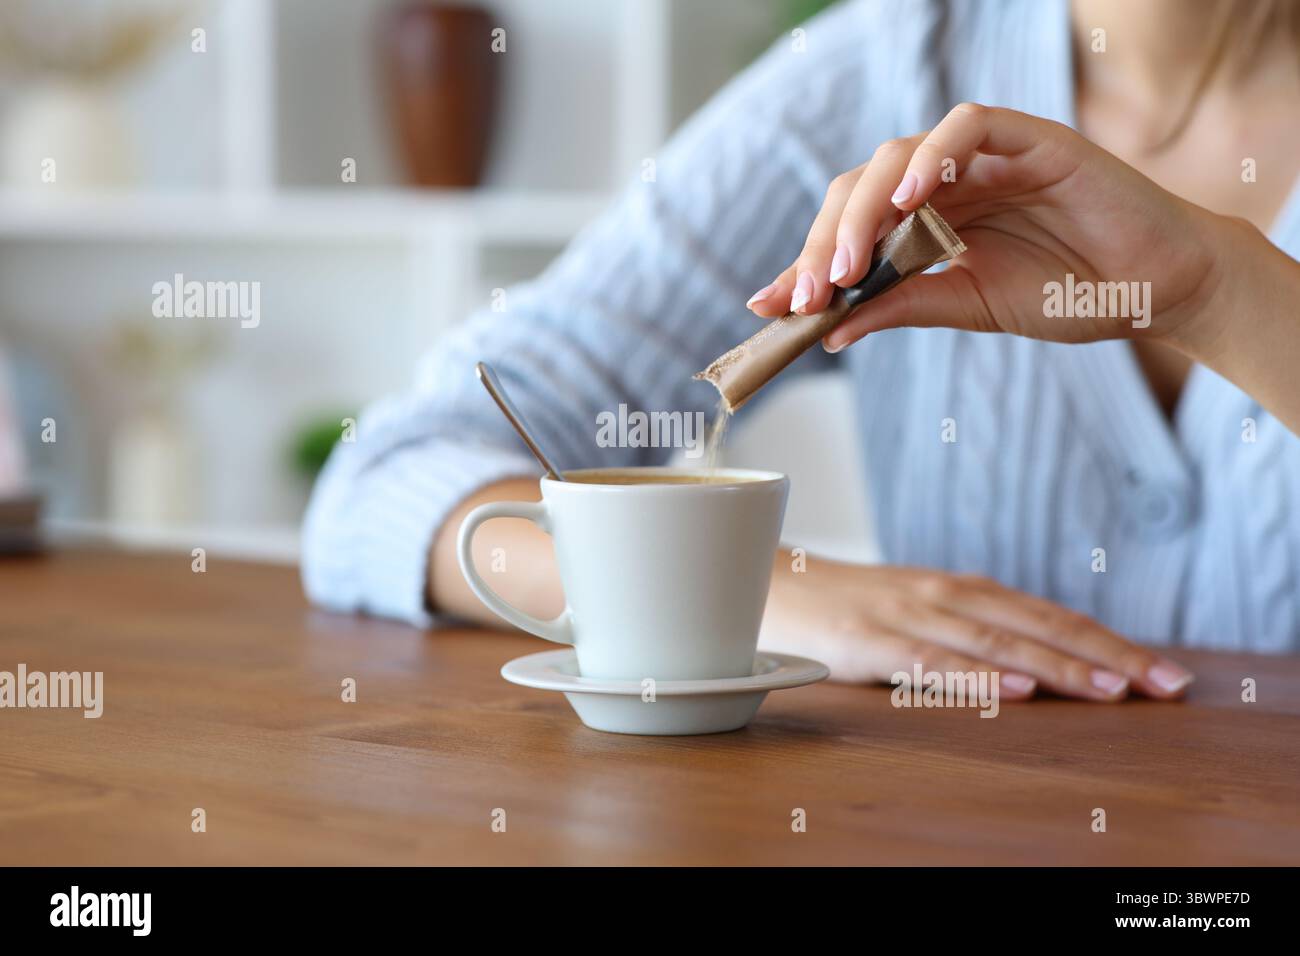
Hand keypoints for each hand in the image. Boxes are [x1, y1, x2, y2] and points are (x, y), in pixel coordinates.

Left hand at [747, 103, 1232, 353]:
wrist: (1152, 291)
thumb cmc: (1068, 294)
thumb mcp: (967, 306)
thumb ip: (901, 306)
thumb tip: (828, 331)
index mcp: (925, 222)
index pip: (850, 228)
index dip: (807, 262)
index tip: (773, 307)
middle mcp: (943, 183)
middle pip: (859, 191)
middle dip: (823, 243)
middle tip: (807, 296)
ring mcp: (981, 157)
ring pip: (897, 156)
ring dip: (863, 210)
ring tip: (847, 264)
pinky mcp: (1027, 137)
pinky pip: (967, 125)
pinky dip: (933, 154)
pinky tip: (912, 199)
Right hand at [759, 555, 1193, 700]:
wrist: (764, 585)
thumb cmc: (847, 607)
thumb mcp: (918, 613)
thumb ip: (971, 631)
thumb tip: (1039, 665)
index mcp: (963, 591)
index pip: (1052, 617)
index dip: (1112, 643)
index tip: (1166, 675)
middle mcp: (944, 595)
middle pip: (1039, 626)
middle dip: (1108, 656)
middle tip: (1169, 686)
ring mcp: (906, 616)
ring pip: (994, 643)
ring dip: (1057, 668)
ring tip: (1112, 691)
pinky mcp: (866, 641)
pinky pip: (929, 663)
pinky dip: (976, 677)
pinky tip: (1015, 693)